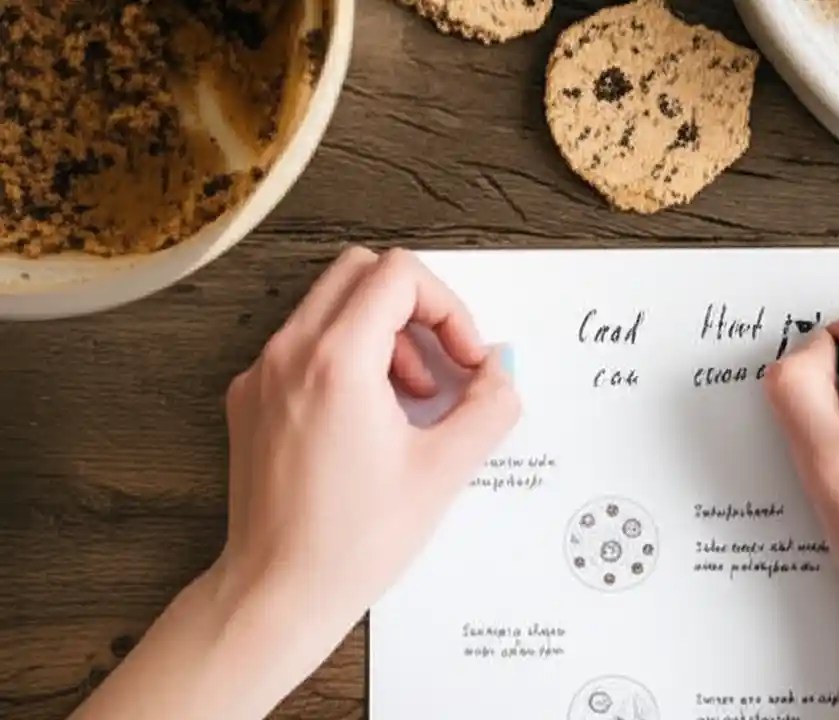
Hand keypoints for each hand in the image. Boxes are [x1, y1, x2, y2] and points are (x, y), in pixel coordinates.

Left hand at [72, 247, 518, 719]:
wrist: (276, 593)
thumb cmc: (351, 542)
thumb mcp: (444, 471)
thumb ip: (489, 408)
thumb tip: (500, 373)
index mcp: (336, 361)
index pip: (399, 275)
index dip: (448, 308)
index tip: (464, 359)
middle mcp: (289, 355)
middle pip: (359, 271)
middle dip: (414, 306)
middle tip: (440, 362)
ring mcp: (261, 375)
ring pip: (328, 305)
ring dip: (381, 332)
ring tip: (411, 399)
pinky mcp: (249, 400)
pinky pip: (303, 346)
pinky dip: (345, 359)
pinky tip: (370, 419)